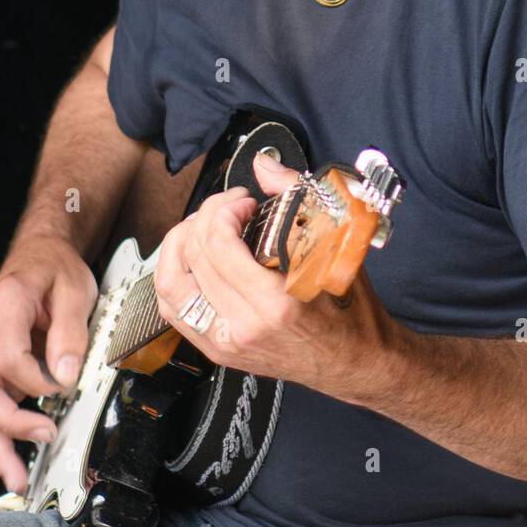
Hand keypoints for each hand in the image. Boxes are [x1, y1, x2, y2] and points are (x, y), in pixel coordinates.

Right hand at [0, 233, 97, 494]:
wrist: (41, 253)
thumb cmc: (55, 267)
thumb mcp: (75, 288)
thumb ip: (70, 331)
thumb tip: (66, 375)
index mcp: (7, 305)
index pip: (7, 357)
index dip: (34, 381)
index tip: (62, 389)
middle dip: (7, 425)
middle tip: (42, 439)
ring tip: (13, 476)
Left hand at [153, 152, 399, 403]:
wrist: (355, 361)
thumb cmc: (349, 309)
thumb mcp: (335, 245)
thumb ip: (296, 196)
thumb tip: (265, 166)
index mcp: (274, 303)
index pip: (219, 245)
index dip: (224, 210)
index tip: (244, 201)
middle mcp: (243, 326)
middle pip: (194, 257)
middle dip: (206, 217)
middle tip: (228, 207)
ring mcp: (224, 342)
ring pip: (171, 284)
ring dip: (179, 244)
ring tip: (201, 227)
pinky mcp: (217, 351)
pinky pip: (173, 310)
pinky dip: (174, 276)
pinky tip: (190, 259)